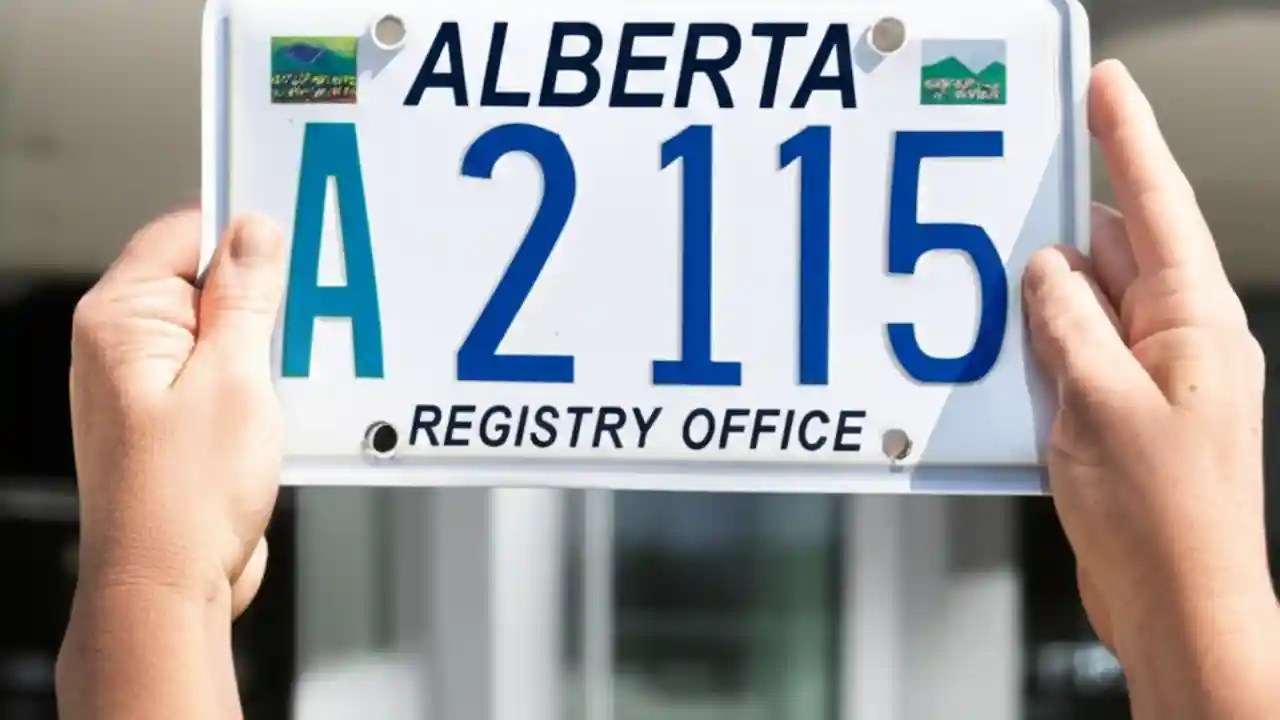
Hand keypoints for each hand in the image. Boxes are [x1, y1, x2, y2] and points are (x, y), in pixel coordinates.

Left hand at [68, 208, 285, 616]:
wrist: (168, 584)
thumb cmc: (186, 496)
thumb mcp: (235, 377)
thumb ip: (244, 297)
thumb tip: (253, 232)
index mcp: (120, 320)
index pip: (182, 233)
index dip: (241, 234)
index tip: (292, 246)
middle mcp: (120, 346)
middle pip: (200, 280)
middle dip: (258, 297)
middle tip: (293, 326)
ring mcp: (143, 383)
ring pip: (215, 329)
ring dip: (259, 344)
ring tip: (278, 380)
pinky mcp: (168, 418)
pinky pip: (216, 371)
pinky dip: (252, 378)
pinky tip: (273, 407)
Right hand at [1023, 61, 1276, 716]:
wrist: (1177, 606)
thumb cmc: (1160, 519)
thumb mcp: (1099, 406)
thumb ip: (1068, 326)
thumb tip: (1047, 270)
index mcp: (1197, 325)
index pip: (1160, 206)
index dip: (1129, 139)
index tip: (1105, 85)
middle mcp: (1180, 341)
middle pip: (1122, 249)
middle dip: (1069, 219)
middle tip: (1018, 183)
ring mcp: (1152, 377)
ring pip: (1093, 302)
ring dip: (1049, 289)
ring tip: (1001, 274)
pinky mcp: (1122, 413)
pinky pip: (1079, 350)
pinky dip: (1044, 339)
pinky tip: (1009, 343)